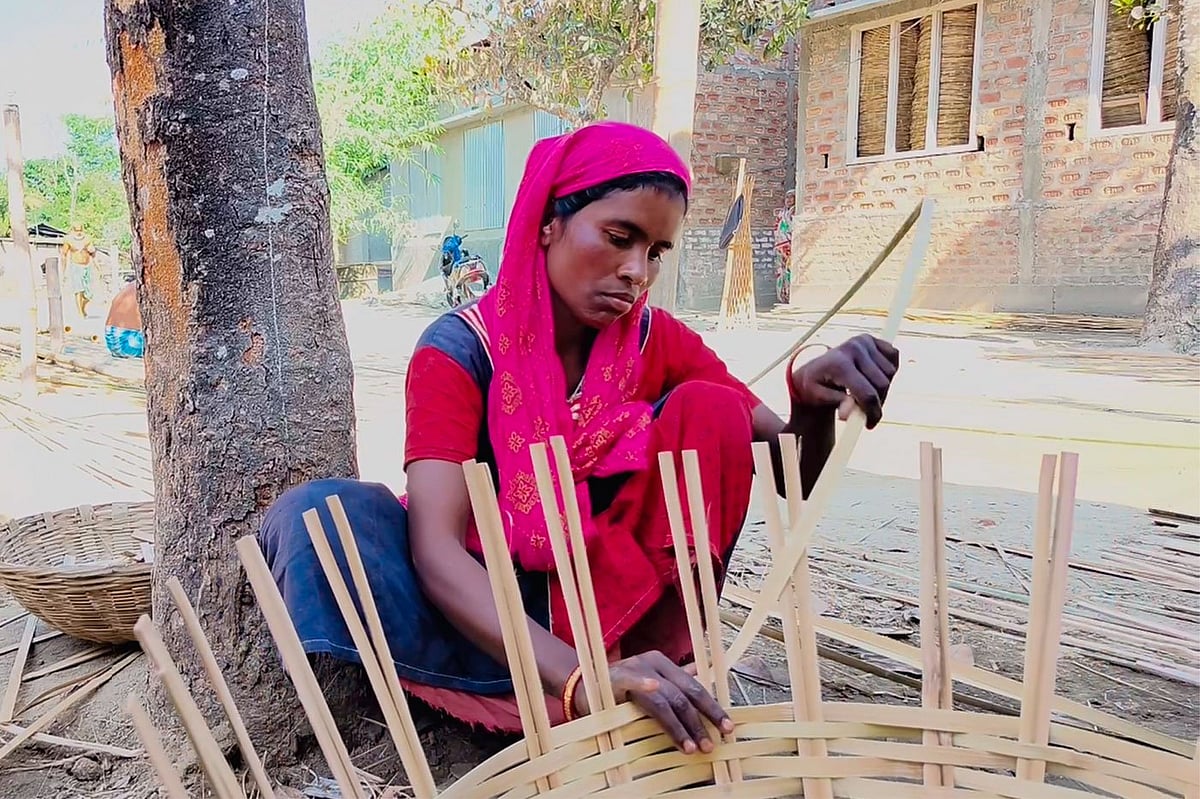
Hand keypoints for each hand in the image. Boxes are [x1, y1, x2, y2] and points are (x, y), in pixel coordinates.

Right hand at [578, 651, 732, 753]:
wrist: (581, 686)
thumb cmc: (619, 690)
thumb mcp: (650, 682)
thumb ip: (675, 681)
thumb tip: (703, 674)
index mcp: (663, 663)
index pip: (695, 686)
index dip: (712, 707)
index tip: (727, 728)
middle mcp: (652, 663)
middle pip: (684, 693)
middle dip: (701, 720)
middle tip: (712, 743)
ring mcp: (634, 670)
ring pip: (665, 698)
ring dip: (679, 725)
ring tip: (691, 746)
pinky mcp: (616, 678)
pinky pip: (632, 682)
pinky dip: (643, 684)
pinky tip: (654, 690)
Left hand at [788, 334, 899, 428]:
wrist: (813, 369)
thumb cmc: (814, 386)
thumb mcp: (818, 397)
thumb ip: (836, 403)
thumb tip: (848, 414)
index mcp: (839, 363)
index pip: (867, 393)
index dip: (873, 412)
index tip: (870, 424)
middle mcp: (853, 348)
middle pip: (882, 385)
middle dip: (877, 403)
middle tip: (867, 413)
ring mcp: (864, 341)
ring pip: (890, 373)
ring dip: (883, 389)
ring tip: (866, 394)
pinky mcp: (872, 339)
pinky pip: (894, 357)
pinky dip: (888, 370)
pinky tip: (873, 377)